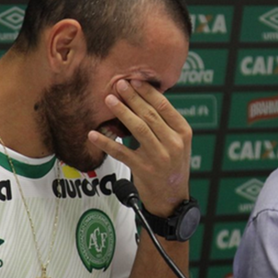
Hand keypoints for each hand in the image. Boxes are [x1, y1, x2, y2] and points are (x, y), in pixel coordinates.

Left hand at [88, 79, 191, 215]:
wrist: (172, 198)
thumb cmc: (172, 165)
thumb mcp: (178, 143)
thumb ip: (166, 123)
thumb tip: (143, 96)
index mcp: (183, 133)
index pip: (164, 107)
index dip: (148, 92)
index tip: (134, 80)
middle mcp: (174, 144)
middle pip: (150, 115)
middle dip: (132, 98)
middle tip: (118, 84)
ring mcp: (159, 158)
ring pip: (138, 129)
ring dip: (122, 112)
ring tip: (109, 99)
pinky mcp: (143, 170)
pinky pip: (122, 152)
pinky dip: (107, 142)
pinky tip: (94, 134)